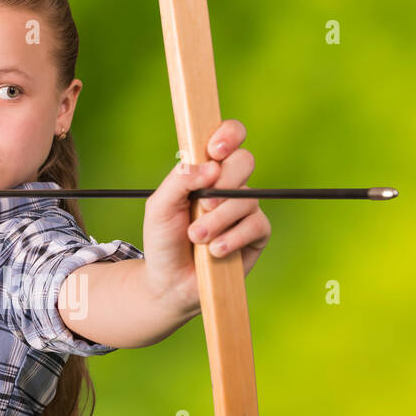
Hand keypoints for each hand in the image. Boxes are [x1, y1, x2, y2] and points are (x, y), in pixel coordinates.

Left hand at [142, 120, 270, 310]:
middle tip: (203, 203)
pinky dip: (232, 238)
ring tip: (196, 238)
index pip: (228, 137)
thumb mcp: (159, 206)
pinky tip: (214, 251)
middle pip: (244, 161)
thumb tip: (211, 167)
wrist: (170, 281)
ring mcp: (245, 208)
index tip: (214, 150)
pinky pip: (255, 225)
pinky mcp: (256, 234)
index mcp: (207, 170)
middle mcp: (230, 185)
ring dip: (217, 220)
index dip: (228, 135)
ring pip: (246, 198)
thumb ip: (179, 180)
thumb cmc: (164, 239)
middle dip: (225, 181)